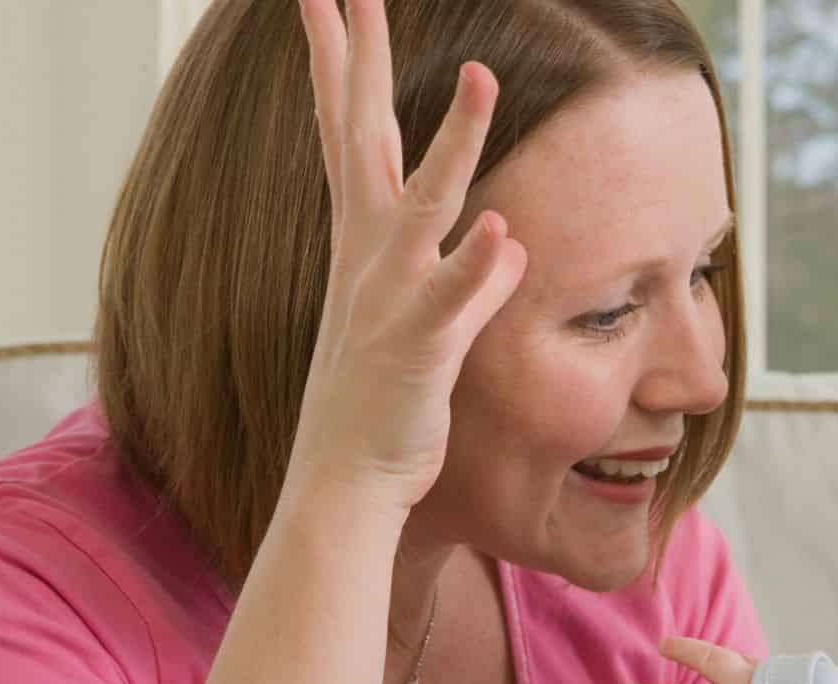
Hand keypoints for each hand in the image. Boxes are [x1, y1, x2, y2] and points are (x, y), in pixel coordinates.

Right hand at [288, 0, 528, 512]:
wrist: (348, 481)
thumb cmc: (384, 402)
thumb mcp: (434, 326)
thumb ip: (472, 276)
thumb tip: (510, 242)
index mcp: (363, 241)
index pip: (348, 131)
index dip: (338, 63)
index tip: (327, 0)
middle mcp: (368, 254)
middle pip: (361, 135)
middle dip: (358, 59)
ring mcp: (390, 296)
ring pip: (423, 202)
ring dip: (453, 141)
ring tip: (481, 77)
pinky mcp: (419, 346)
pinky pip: (453, 299)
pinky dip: (474, 266)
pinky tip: (501, 231)